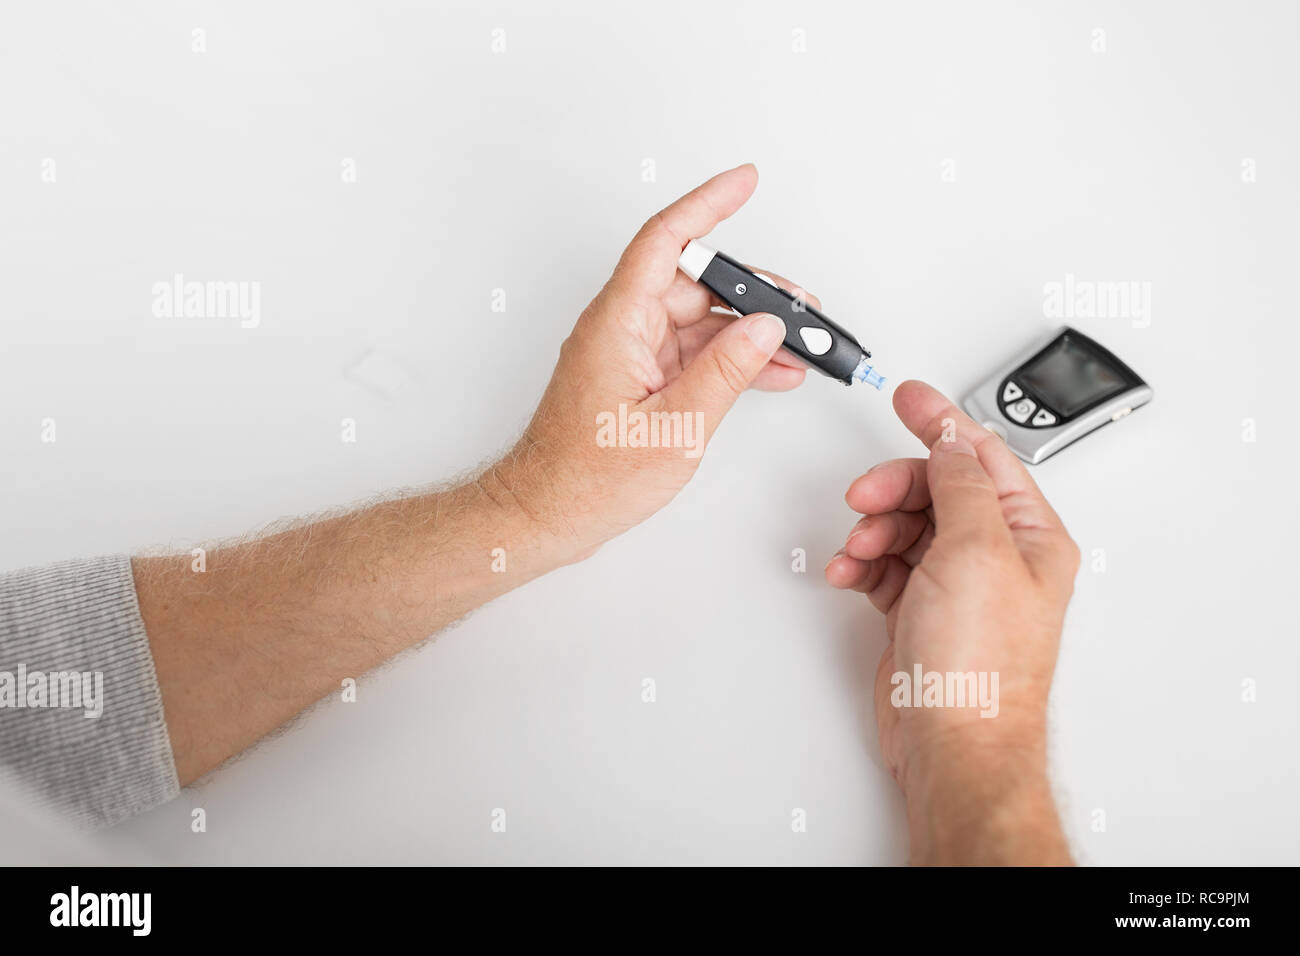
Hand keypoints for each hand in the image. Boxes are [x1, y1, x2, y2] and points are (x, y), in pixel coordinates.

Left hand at [495, 164, 814, 560]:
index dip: (707, 203)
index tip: (743, 180)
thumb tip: (765, 328)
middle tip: (803, 307)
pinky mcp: (636, 379)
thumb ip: (725, 372)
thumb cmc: (587, 479)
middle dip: (753, 289)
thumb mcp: (674, 427)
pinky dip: (729, 358)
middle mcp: (621, 328)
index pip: (667, 240)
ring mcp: (628, 353)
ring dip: (748, 330)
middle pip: (694, 281)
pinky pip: (691, 352)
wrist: (546, 515)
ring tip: (800, 346)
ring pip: (698, 319)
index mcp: (619, 322)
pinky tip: (769, 371)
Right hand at [825, 381, 1079, 862]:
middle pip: (937, 489)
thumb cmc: (980, 669)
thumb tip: (951, 440)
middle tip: (865, 495)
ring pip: (905, 526)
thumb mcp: (976, 552)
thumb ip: (962, 485)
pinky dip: (863, 562)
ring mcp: (956, 585)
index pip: (984, 458)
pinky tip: (851, 572)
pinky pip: (886, 565)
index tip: (909, 397)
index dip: (943, 423)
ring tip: (859, 549)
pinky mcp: (921, 611)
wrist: (953, 745)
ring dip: (873, 529)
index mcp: (1029, 537)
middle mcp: (996, 558)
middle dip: (895, 487)